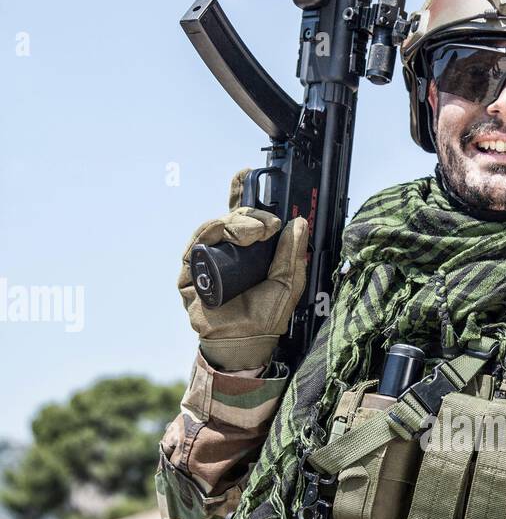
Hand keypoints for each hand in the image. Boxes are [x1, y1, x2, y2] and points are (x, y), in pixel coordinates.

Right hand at [178, 168, 308, 370]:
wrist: (245, 344)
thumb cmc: (264, 317)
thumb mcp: (288, 282)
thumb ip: (292, 253)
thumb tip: (300, 223)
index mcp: (247, 251)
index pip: (243, 216)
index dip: (241, 193)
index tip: (247, 174)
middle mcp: (225, 251)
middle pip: (232, 217)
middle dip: (251, 213)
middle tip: (269, 224)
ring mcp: (206, 259)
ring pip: (215, 225)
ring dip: (237, 223)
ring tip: (256, 232)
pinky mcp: (191, 270)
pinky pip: (198, 242)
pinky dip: (215, 234)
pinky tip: (232, 239)